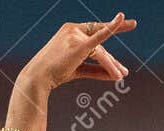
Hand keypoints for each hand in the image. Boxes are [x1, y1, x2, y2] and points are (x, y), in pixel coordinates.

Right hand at [20, 13, 136, 92]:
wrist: (38, 78)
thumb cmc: (53, 74)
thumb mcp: (77, 70)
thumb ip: (95, 70)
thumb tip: (114, 75)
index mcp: (70, 30)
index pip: (95, 31)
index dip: (110, 27)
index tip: (125, 22)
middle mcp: (73, 29)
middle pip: (100, 45)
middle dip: (112, 60)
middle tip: (123, 72)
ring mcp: (75, 35)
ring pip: (100, 51)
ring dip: (111, 64)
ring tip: (120, 75)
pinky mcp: (78, 44)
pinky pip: (98, 38)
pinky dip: (111, 28)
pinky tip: (121, 19)